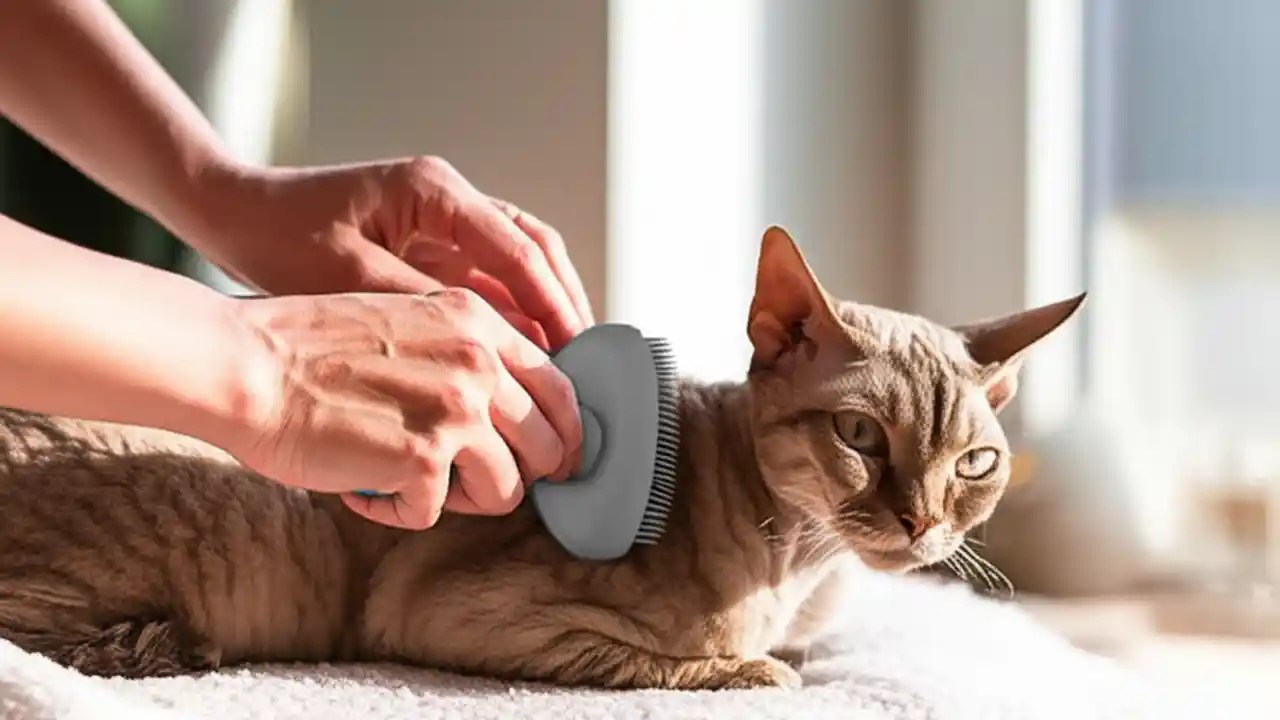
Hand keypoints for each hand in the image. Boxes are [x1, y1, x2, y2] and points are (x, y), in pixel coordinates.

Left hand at [189, 157, 593, 350]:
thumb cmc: (278, 237)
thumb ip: (423, 307)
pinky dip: (508, 313)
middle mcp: (450, 198)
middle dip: (562, 303)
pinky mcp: (428, 243)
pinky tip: (518, 354)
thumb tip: (490, 349)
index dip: (553, 304)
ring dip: (541, 309)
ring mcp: (442, 219)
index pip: (519, 249)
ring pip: (516, 263)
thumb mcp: (351, 278)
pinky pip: (486, 277)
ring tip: (563, 363)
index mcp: (436, 191)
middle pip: (533, 248)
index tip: (576, 350)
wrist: (233, 213)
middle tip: (583, 360)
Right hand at [224, 287, 583, 529]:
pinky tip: (362, 488)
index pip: (560, 387)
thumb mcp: (407, 321)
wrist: (246, 365)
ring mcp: (457, 410)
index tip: (553, 458)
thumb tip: (509, 413)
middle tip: (476, 486)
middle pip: (551, 446)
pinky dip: (396, 512)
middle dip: (521, 476)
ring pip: (508, 490)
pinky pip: (435, 514)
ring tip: (408, 483)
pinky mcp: (424, 460)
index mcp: (478, 322)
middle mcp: (479, 362)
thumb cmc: (307, 349)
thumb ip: (464, 356)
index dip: (563, 432)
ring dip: (460, 499)